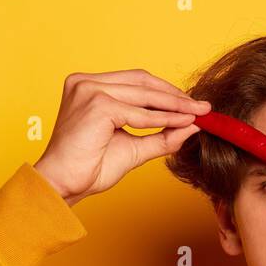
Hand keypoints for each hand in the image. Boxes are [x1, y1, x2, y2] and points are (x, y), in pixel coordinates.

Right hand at [33, 69, 211, 205]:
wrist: (63, 184)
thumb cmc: (89, 168)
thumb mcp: (133, 148)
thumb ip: (160, 135)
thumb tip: (192, 125)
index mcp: (89, 86)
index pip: (136, 82)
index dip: (166, 92)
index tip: (192, 104)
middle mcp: (87, 82)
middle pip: (142, 81)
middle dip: (176, 95)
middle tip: (203, 107)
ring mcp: (89, 90)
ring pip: (144, 94)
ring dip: (174, 105)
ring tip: (197, 114)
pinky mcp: (96, 104)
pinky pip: (138, 113)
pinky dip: (162, 119)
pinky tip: (181, 123)